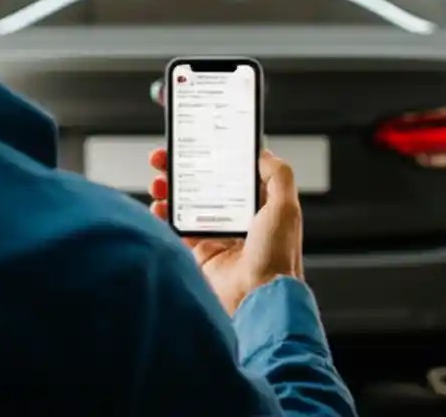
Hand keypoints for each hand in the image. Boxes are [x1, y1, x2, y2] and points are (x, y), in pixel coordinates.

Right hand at [148, 148, 303, 315]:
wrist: (258, 299)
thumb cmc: (277, 258)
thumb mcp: (286, 208)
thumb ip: (278, 176)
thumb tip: (265, 154)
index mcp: (260, 208)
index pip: (233, 175)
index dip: (215, 159)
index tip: (198, 145)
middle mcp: (238, 221)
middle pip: (205, 187)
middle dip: (184, 171)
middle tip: (166, 159)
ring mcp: (218, 237)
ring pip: (188, 206)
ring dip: (170, 191)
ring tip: (159, 182)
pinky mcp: (200, 254)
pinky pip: (178, 230)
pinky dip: (164, 217)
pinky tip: (159, 207)